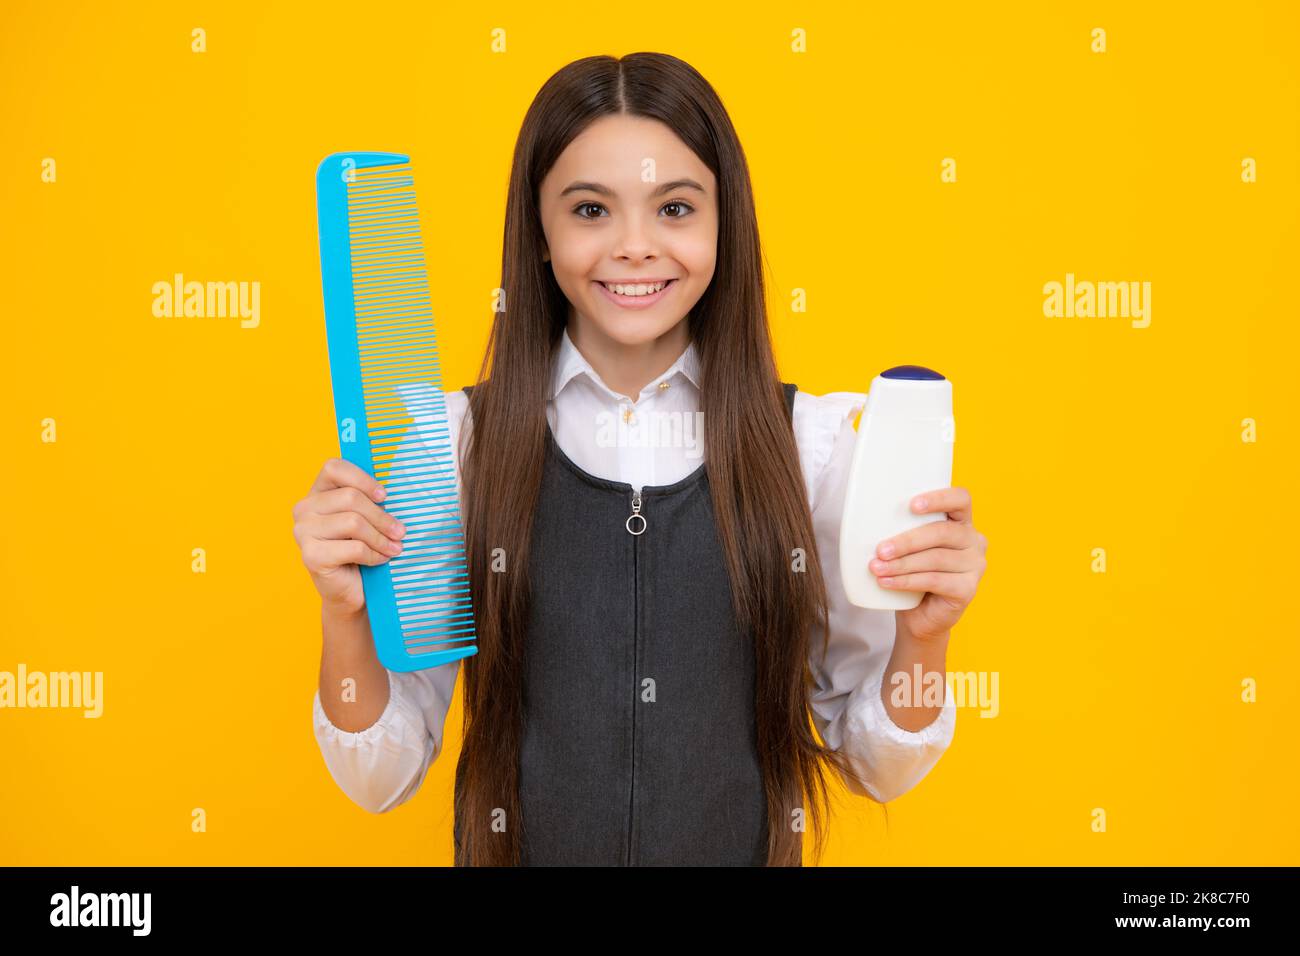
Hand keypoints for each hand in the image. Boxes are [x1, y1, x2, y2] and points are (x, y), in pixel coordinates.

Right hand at [291, 457, 407, 615]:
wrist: (350, 590)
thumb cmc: (359, 549)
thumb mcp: (365, 519)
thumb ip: (370, 501)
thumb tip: (392, 493)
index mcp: (316, 493)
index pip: (333, 468)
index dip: (363, 479)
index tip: (384, 496)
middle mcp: (304, 509)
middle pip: (350, 497)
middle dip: (382, 516)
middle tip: (400, 531)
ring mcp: (303, 532)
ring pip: (354, 522)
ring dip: (381, 537)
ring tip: (394, 547)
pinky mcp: (311, 555)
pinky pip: (354, 548)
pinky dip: (374, 554)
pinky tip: (381, 559)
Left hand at [868, 486, 986, 641]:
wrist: (920, 617)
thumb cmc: (912, 575)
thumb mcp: (907, 547)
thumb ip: (902, 529)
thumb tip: (869, 519)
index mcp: (961, 522)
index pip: (961, 499)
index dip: (938, 499)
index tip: (911, 505)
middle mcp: (974, 541)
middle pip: (942, 532)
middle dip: (907, 541)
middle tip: (880, 550)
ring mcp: (975, 566)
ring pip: (935, 558)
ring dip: (902, 564)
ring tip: (877, 568)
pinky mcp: (968, 589)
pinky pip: (935, 580)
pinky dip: (907, 581)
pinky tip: (887, 582)